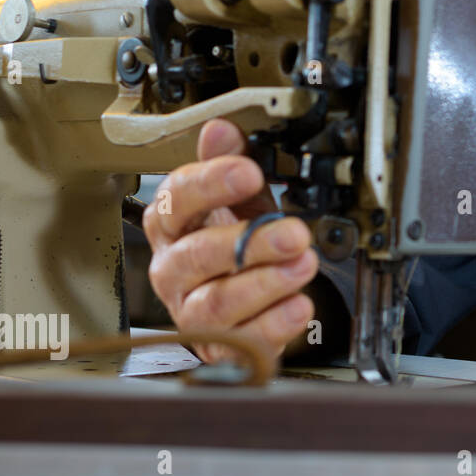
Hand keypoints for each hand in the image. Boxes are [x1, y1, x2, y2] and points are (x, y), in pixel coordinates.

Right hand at [143, 118, 319, 365]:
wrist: (243, 304)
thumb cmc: (235, 243)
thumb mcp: (238, 200)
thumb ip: (230, 165)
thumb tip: (222, 129)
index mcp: (171, 226)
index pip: (176, 200)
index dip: (210, 184)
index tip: (248, 172)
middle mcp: (173, 270)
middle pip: (198, 256)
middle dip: (250, 243)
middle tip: (293, 233)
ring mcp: (191, 311)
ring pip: (219, 301)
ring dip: (267, 282)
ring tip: (304, 264)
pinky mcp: (218, 346)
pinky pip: (244, 339)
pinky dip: (275, 323)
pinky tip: (299, 305)